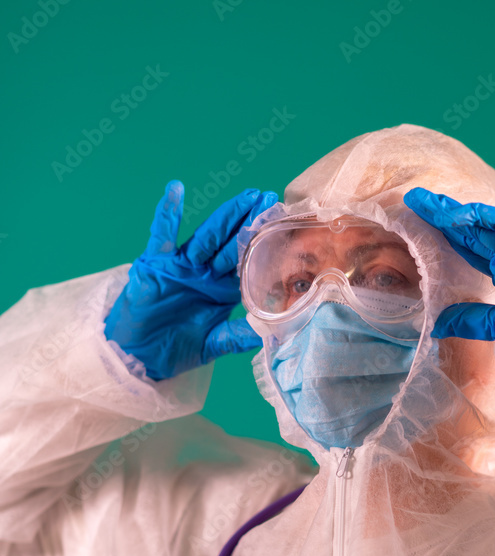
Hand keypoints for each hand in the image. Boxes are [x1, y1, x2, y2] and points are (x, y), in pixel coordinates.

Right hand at [104, 181, 277, 379]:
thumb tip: (271, 332)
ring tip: (246, 197)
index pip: (246, 263)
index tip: (283, 228)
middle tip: (270, 198)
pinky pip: (162, 236)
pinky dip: (167, 214)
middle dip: (250, 222)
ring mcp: (182, 266)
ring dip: (226, 216)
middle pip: (231, 243)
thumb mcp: (215, 343)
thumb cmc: (176, 347)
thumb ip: (239, 336)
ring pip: (207, 236)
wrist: (141, 357)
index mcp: (222, 289)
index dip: (263, 246)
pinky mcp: (156, 264)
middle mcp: (205, 273)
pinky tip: (175, 191)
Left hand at [403, 187, 494, 340]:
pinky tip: (447, 214)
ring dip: (448, 210)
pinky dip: (471, 215)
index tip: (425, 231)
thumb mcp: (494, 324)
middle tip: (416, 204)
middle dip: (441, 218)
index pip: (471, 251)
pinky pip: (494, 220)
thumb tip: (437, 327)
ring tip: (420, 199)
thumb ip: (467, 321)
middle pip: (467, 231)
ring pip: (475, 221)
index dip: (448, 238)